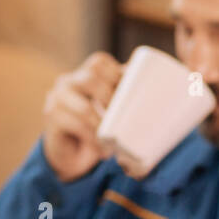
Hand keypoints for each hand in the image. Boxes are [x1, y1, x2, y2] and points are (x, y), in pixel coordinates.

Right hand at [42, 51, 123, 181]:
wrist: (71, 156)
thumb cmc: (98, 130)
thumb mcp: (112, 111)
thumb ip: (128, 99)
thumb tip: (166, 92)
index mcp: (85, 75)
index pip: (99, 62)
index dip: (116, 74)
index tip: (132, 93)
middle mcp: (68, 82)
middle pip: (91, 78)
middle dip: (111, 98)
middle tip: (125, 119)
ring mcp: (57, 99)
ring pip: (84, 107)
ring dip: (104, 125)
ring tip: (116, 141)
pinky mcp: (52, 119)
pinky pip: (75, 127)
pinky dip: (93, 140)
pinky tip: (103, 151)